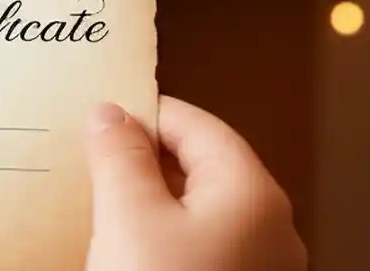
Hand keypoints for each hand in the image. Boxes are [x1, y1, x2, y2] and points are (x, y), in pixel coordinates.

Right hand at [84, 96, 306, 270]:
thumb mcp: (127, 216)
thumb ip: (120, 155)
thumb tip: (111, 114)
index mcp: (254, 193)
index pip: (199, 126)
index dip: (146, 113)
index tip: (101, 118)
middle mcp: (273, 228)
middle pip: (204, 169)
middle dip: (148, 160)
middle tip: (96, 161)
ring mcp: (262, 265)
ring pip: (201, 212)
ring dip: (156, 202)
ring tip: (106, 208)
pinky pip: (203, 247)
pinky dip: (168, 238)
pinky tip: (133, 250)